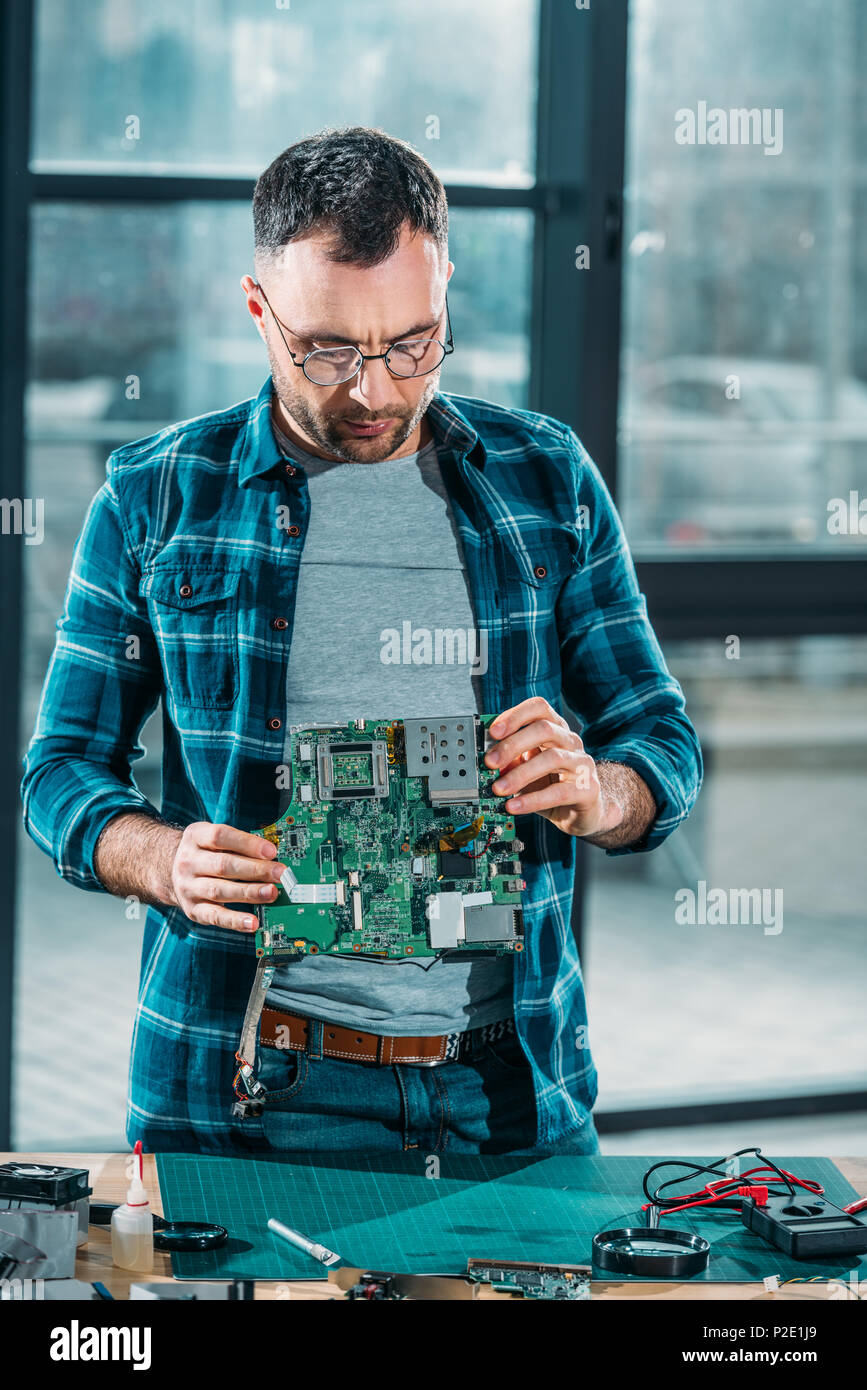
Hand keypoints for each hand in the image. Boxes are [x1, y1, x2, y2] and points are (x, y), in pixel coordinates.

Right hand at [167, 821, 287, 932]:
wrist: (169, 868)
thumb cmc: (204, 851)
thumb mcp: (213, 838)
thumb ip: (239, 843)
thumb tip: (273, 855)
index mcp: (195, 837)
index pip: (220, 836)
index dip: (247, 844)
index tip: (271, 851)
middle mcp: (188, 862)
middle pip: (223, 865)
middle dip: (256, 870)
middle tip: (280, 874)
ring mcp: (188, 887)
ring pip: (220, 890)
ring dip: (249, 893)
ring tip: (272, 893)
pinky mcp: (192, 909)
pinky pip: (215, 916)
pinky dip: (235, 920)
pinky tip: (253, 922)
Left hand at [484, 697, 623, 838]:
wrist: (581, 812)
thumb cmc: (551, 785)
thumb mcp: (526, 768)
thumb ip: (509, 760)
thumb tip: (486, 759)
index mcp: (555, 729)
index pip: (539, 708)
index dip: (515, 715)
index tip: (493, 731)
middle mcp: (571, 741)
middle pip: (544, 729)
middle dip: (512, 745)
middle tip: (489, 763)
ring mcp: (582, 764)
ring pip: (552, 759)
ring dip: (519, 774)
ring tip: (498, 789)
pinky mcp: (588, 789)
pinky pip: (559, 792)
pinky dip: (533, 800)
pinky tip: (514, 806)